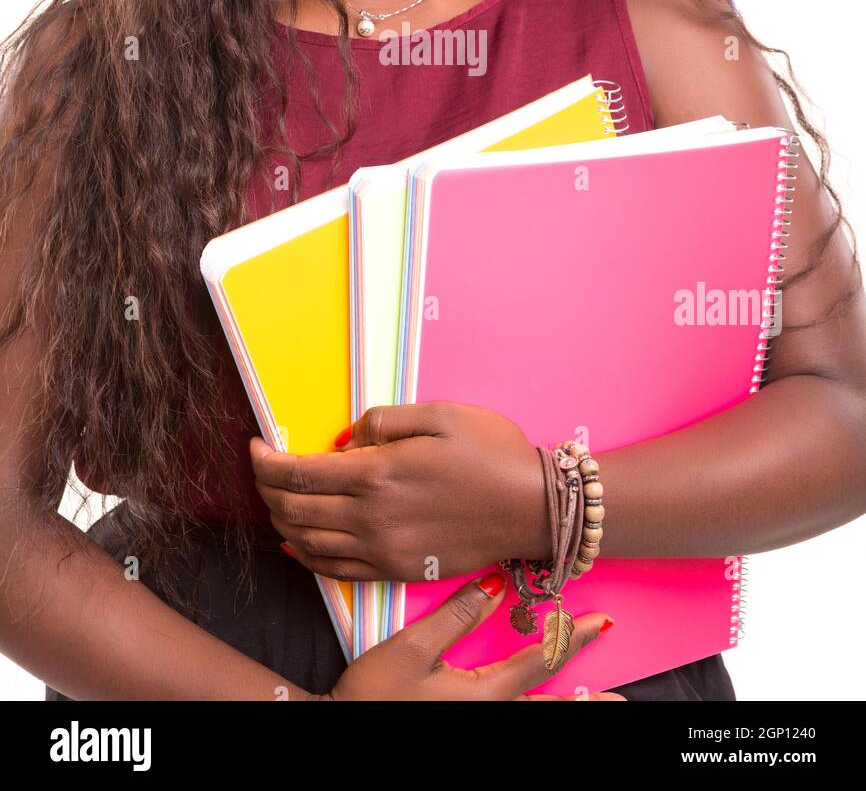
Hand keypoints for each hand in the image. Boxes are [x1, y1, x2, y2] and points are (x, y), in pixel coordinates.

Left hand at [250, 402, 548, 581]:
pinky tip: (297, 542)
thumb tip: (343, 438)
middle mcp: (372, 518)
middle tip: (261, 468)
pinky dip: (305, 556)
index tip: (255, 445)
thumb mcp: (440, 414)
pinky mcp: (397, 570)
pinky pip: (335, 570)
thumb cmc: (492, 454)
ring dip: (281, 520)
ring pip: (307, 543)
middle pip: (293, 509)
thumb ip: (384, 421)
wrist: (534, 508)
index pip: (297, 473)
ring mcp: (383, 550)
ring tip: (275, 498)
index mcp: (378, 473)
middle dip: (266, 488)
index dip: (265, 460)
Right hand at [307, 572, 623, 701]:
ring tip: (595, 705)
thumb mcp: (411, 649)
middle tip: (622, 701)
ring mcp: (477, 728)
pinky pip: (511, 720)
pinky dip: (531, 712)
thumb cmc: (371, 697)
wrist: (336, 732)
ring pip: (531, 718)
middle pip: (548, 707)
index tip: (602, 622)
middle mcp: (489, 717)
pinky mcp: (462, 729)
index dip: (571, 638)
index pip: (540, 662)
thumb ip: (457, 615)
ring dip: (564, 711)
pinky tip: (535, 706)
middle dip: (587, 702)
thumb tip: (496, 585)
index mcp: (484, 696)